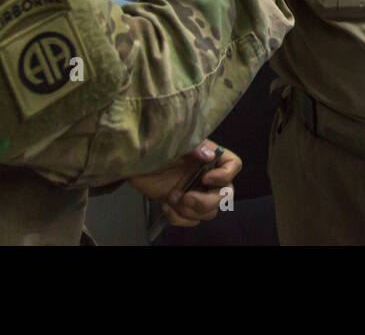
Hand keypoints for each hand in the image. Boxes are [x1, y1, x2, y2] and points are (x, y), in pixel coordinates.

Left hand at [128, 140, 242, 226]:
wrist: (131, 163)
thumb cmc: (154, 148)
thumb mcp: (174, 144)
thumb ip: (193, 148)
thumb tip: (209, 154)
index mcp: (208, 156)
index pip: (233, 165)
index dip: (225, 175)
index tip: (205, 178)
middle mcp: (206, 175)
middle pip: (225, 195)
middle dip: (205, 201)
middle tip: (186, 197)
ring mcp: (196, 192)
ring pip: (209, 212)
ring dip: (190, 211)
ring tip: (171, 199)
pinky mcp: (182, 206)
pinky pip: (191, 221)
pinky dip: (179, 218)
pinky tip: (166, 206)